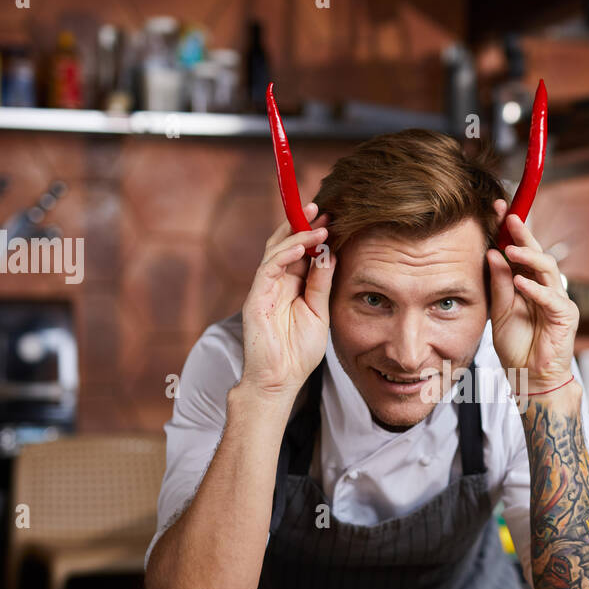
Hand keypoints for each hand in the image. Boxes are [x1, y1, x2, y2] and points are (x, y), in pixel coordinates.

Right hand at [239, 201, 335, 399]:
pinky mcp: (255, 298)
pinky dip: (284, 255)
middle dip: (302, 225)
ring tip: (319, 225)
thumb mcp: (318, 313)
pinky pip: (268, 269)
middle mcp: (276, 284)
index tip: (332, 218)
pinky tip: (301, 246)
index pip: (301, 253)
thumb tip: (330, 254)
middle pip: (286, 245)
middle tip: (321, 208)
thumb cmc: (298, 353)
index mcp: (292, 287)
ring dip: (297, 236)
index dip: (314, 234)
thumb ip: (321, 284)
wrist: (280, 380)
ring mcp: (264, 289)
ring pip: (276, 252)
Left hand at [487, 198, 577, 391]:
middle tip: (509, 216)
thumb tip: (493, 253)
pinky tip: (520, 282)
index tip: (497, 209)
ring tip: (510, 248)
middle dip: (523, 233)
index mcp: (528, 283)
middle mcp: (545, 287)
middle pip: (538, 253)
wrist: (530, 378)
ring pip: (548, 269)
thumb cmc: (517, 347)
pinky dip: (535, 289)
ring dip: (529, 256)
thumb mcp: (500, 311)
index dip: (512, 230)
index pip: (521, 251)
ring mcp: (557, 300)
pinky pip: (551, 298)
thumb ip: (498, 283)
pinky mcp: (565, 316)